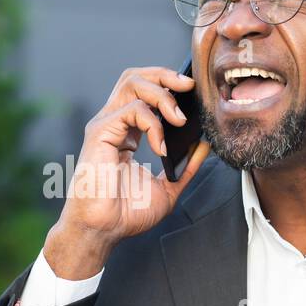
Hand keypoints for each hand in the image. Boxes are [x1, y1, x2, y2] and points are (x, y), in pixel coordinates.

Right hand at [45, 66, 210, 278]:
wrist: (104, 229)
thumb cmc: (127, 213)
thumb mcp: (168, 187)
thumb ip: (186, 166)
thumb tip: (205, 145)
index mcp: (127, 133)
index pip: (144, 92)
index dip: (168, 85)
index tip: (193, 93)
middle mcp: (114, 123)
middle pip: (136, 77)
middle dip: (165, 75)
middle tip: (189, 86)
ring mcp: (105, 125)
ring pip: (132, 83)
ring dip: (162, 95)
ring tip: (178, 118)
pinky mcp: (100, 132)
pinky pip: (132, 109)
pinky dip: (153, 124)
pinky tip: (161, 146)